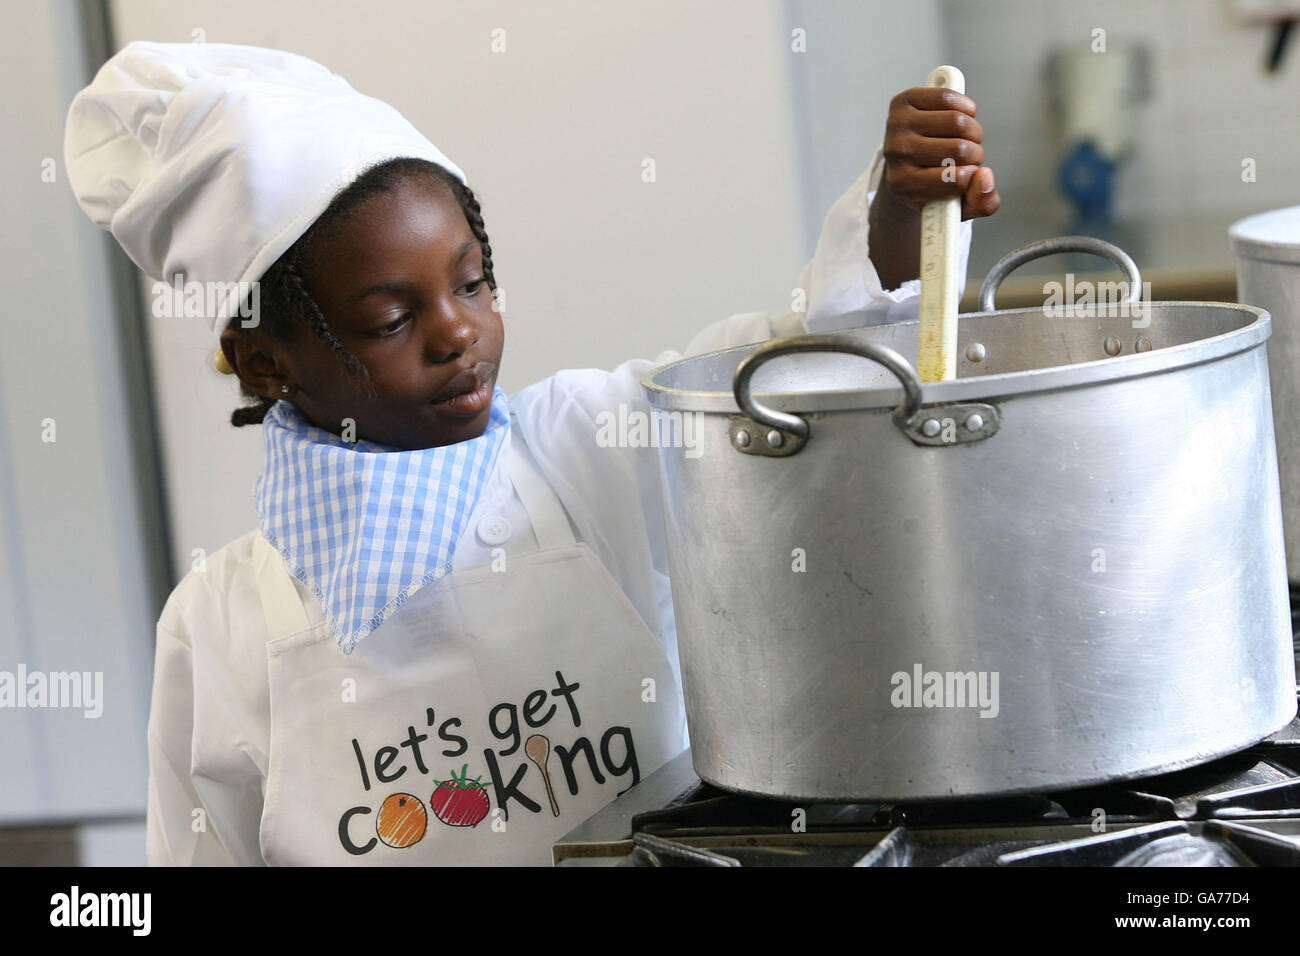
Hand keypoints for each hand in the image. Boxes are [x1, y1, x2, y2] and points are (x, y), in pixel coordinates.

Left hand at [880, 87, 999, 220]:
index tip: (966, 174)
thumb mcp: (957, 207)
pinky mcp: (903, 101)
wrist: (905, 166)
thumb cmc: (933, 187)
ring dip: (973, 130)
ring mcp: (896, 126)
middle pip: (960, 148)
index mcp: (904, 186)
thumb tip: (986, 176)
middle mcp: (896, 155)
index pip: (955, 180)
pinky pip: (948, 97)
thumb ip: (981, 203)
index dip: (972, 175)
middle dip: (976, 152)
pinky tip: (961, 117)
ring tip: (965, 138)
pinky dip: (966, 107)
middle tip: (968, 156)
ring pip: (958, 121)